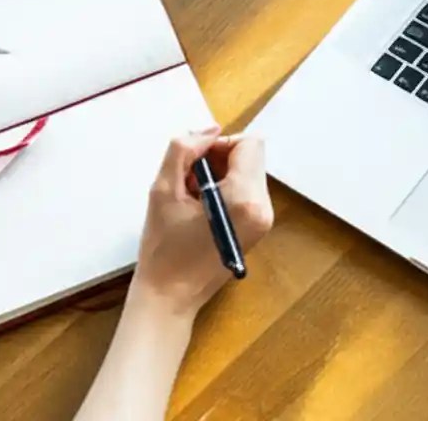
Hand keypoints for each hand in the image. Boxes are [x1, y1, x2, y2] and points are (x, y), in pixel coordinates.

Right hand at [133, 128, 272, 314]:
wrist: (170, 296)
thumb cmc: (163, 249)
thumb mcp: (163, 189)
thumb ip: (185, 149)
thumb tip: (210, 130)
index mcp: (245, 199)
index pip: (249, 143)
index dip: (218, 145)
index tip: (193, 164)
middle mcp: (263, 209)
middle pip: (251, 156)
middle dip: (218, 160)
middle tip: (188, 183)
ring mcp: (264, 220)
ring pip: (248, 172)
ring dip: (220, 175)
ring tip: (192, 198)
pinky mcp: (258, 228)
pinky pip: (247, 191)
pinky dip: (225, 190)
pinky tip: (201, 209)